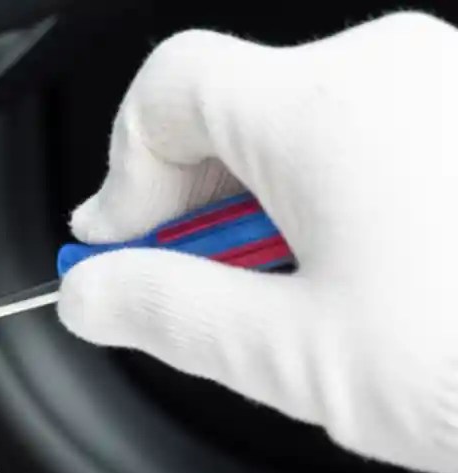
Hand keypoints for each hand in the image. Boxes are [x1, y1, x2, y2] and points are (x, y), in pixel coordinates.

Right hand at [59, 12, 457, 472]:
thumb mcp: (291, 356)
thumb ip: (165, 313)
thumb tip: (95, 294)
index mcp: (323, 110)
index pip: (168, 89)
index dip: (122, 172)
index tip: (120, 245)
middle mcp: (394, 70)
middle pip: (236, 110)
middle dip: (192, 202)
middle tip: (190, 287)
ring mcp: (453, 88)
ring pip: (309, 129)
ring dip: (269, 208)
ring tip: (294, 301)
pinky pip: (381, 138)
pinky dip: (341, 201)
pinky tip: (365, 281)